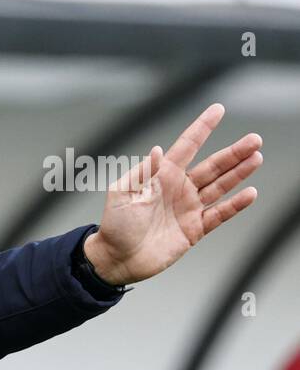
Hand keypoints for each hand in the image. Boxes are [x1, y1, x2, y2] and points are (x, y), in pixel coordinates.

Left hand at [84, 103, 260, 285]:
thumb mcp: (122, 194)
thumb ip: (143, 173)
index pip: (186, 146)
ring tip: (256, 158)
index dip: (202, 128)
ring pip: (220, 185)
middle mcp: (179, 188)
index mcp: (161, 175)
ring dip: (239, 172)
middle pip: (212, 165)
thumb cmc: (114, 225)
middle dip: (234, 152)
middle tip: (255, 139)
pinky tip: (249, 193)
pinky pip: (219, 214)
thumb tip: (158, 150)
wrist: (117, 259)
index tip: (218, 110)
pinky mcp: (194, 228)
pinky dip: (235, 205)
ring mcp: (188, 208)